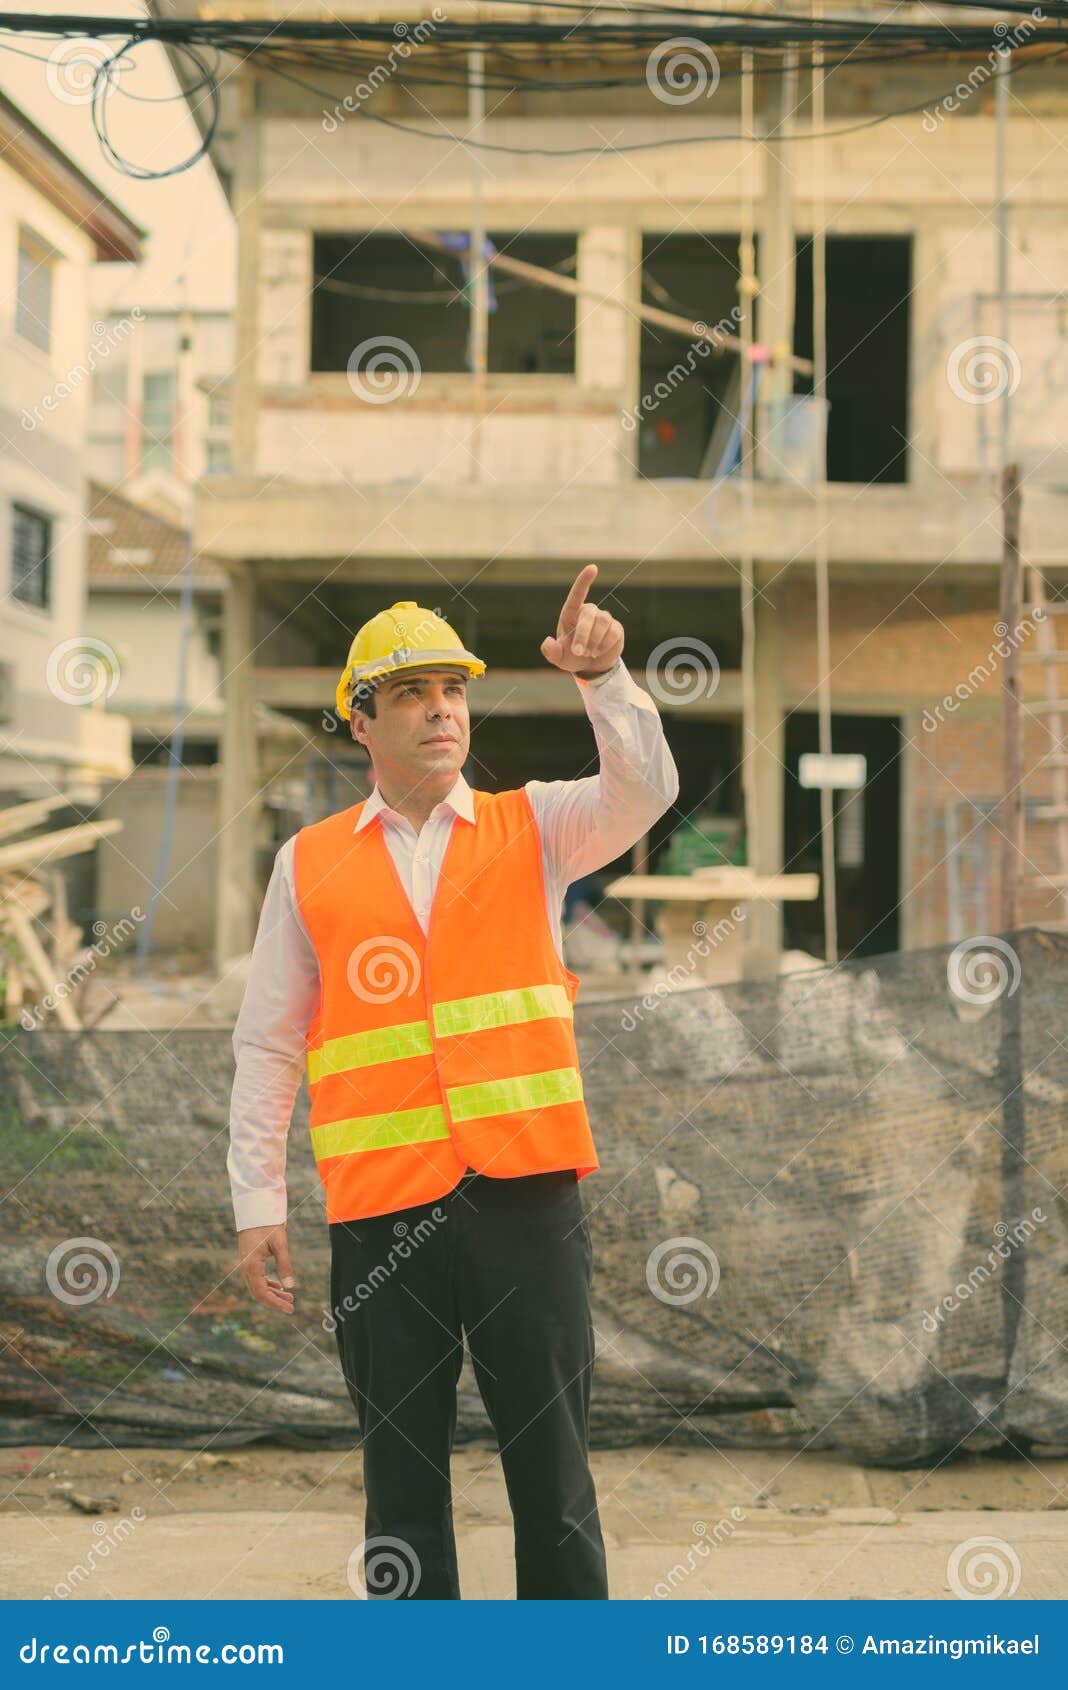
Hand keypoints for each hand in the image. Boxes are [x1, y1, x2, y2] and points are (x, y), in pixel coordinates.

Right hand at [237, 1224, 295, 1314]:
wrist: (255, 1208)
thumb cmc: (268, 1224)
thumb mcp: (280, 1244)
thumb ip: (285, 1265)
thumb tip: (290, 1287)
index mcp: (251, 1266)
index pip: (262, 1293)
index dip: (275, 1303)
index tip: (289, 1309)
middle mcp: (245, 1267)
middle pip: (258, 1292)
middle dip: (275, 1300)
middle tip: (291, 1306)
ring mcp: (246, 1264)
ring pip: (257, 1285)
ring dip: (272, 1292)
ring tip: (289, 1297)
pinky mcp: (249, 1259)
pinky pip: (257, 1277)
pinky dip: (268, 1283)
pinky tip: (279, 1286)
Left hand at [540, 564, 623, 678]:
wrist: (590, 666)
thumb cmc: (571, 656)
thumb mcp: (558, 657)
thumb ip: (551, 651)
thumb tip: (548, 642)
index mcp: (571, 614)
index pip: (577, 594)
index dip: (584, 580)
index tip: (593, 568)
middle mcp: (588, 612)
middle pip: (589, 615)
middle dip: (583, 635)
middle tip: (578, 652)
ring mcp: (604, 619)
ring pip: (603, 623)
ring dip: (594, 642)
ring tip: (588, 653)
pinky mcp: (616, 628)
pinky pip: (613, 633)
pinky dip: (604, 646)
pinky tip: (598, 652)